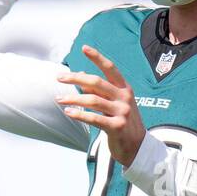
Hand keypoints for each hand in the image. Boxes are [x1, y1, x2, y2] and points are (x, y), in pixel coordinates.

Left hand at [56, 46, 145, 165]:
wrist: (138, 147)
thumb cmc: (123, 122)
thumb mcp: (115, 103)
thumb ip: (99, 90)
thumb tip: (81, 74)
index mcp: (125, 89)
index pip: (110, 69)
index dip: (97, 57)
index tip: (84, 48)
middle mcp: (124, 98)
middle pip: (97, 82)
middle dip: (76, 78)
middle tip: (59, 78)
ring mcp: (122, 112)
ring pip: (93, 100)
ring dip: (73, 99)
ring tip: (59, 100)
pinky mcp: (117, 127)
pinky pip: (94, 118)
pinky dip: (79, 115)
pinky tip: (68, 112)